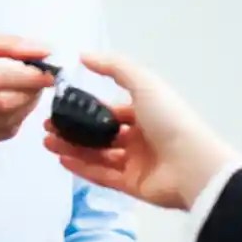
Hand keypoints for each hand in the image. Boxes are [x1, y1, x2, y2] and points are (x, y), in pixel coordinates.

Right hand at [0, 32, 54, 151]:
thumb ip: (10, 44)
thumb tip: (45, 51)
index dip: (25, 77)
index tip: (48, 73)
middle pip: (0, 103)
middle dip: (30, 93)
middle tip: (41, 83)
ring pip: (4, 122)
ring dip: (26, 108)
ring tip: (29, 92)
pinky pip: (0, 134)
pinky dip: (16, 120)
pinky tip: (15, 106)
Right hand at [43, 53, 240, 209]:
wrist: (193, 165)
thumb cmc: (169, 120)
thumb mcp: (143, 83)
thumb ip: (114, 68)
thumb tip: (84, 55)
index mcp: (147, 114)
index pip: (112, 110)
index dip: (88, 108)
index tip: (62, 106)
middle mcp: (141, 138)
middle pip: (101, 134)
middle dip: (74, 130)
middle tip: (49, 126)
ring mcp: (136, 163)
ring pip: (98, 154)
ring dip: (73, 147)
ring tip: (48, 141)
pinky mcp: (132, 185)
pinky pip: (102, 175)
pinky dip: (82, 168)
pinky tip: (62, 158)